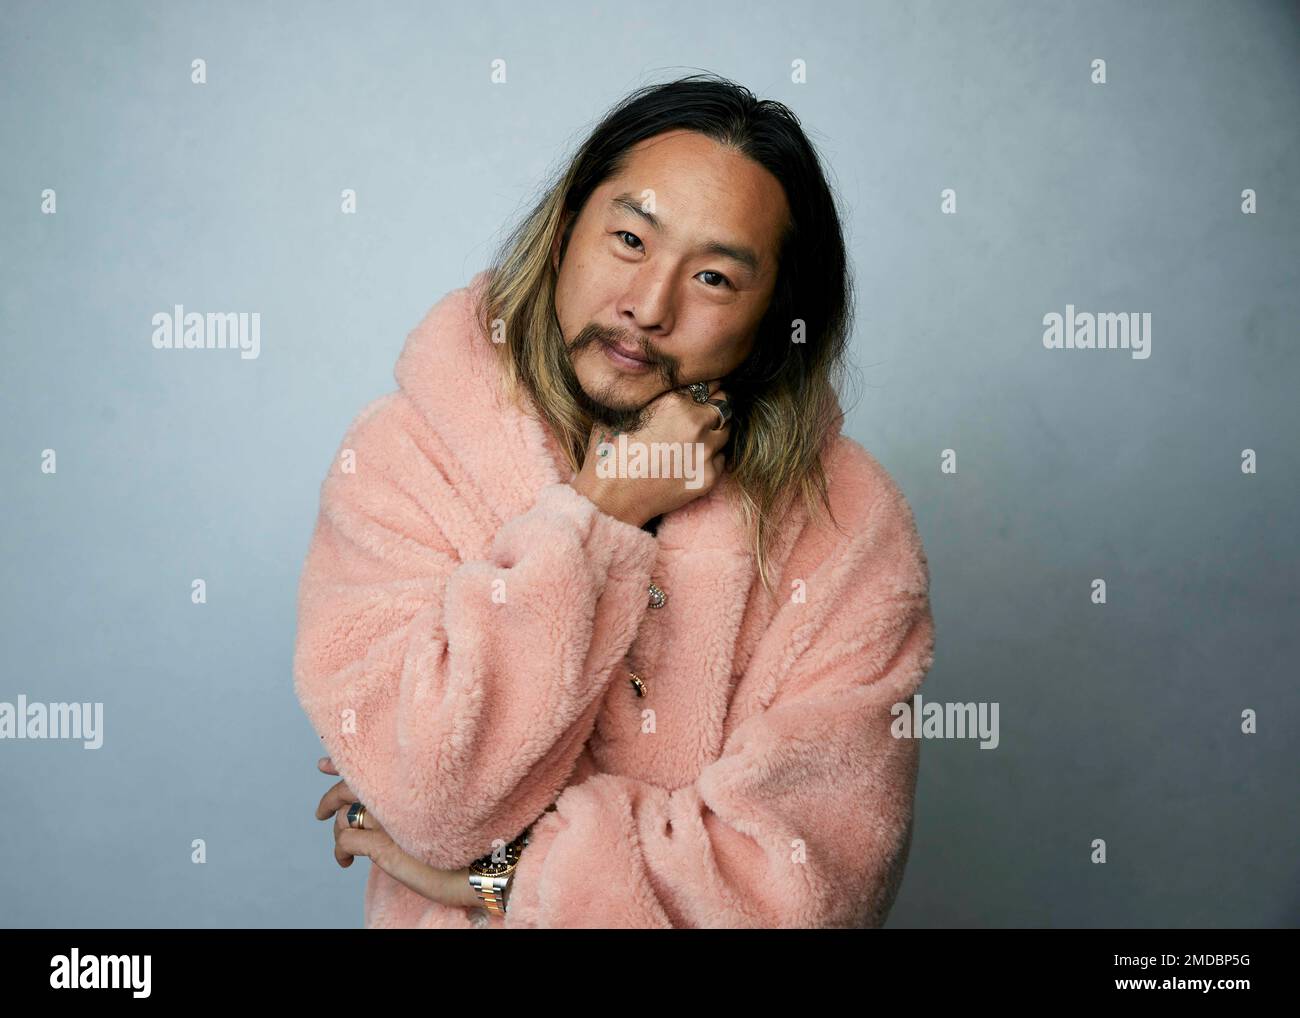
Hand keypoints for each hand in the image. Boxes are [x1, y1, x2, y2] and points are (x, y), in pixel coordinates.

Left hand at [314, 756, 478, 908]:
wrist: (488, 864)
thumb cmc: (473, 841)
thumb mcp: (444, 809)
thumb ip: (417, 798)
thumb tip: (396, 798)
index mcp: (413, 779)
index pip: (367, 764)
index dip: (342, 763)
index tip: (322, 765)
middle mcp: (398, 792)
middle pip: (348, 787)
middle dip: (329, 800)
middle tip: (320, 813)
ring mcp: (389, 817)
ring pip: (344, 817)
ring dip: (340, 832)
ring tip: (345, 849)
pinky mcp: (381, 844)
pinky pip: (346, 841)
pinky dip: (341, 851)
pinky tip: (346, 861)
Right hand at [571, 378, 731, 527]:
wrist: (612, 498)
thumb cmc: (611, 452)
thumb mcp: (625, 410)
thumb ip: (655, 394)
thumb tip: (666, 385)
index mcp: (676, 402)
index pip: (709, 383)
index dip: (703, 389)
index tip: (698, 395)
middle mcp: (696, 424)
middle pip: (723, 404)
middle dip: (713, 408)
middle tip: (698, 417)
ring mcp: (705, 452)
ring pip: (725, 432)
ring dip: (714, 432)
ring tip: (691, 441)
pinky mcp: (709, 477)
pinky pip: (721, 458)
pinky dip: (710, 457)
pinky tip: (687, 462)